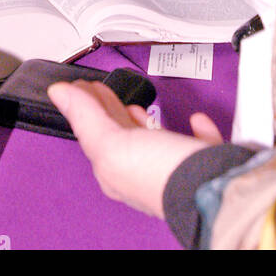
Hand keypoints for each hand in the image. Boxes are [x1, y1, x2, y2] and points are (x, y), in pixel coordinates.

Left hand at [47, 79, 222, 216]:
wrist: (216, 189)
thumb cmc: (163, 177)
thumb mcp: (113, 145)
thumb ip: (86, 117)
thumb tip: (58, 94)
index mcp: (118, 171)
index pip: (94, 133)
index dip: (87, 107)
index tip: (83, 86)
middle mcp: (146, 172)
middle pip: (121, 137)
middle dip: (109, 112)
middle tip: (101, 90)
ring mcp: (177, 167)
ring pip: (156, 142)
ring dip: (144, 122)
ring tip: (137, 107)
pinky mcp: (207, 162)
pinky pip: (198, 143)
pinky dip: (197, 130)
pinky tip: (196, 119)